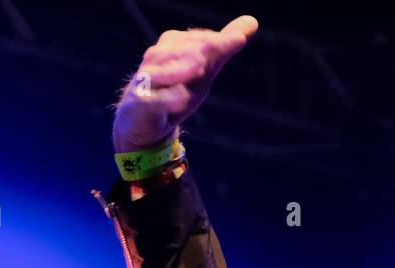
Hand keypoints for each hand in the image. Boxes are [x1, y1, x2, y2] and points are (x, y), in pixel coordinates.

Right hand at [112, 15, 258, 152]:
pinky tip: (182, 97)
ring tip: (200, 68)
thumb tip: (252, 21)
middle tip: (219, 54)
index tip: (240, 39)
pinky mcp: (142, 102)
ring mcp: (148, 79)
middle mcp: (158, 57)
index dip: (222, 43)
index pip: (202, 40)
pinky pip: (158, 98)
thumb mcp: (204, 69)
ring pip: (168, 71)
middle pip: (185, 51)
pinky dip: (171, 98)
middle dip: (203, 51)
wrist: (144, 120)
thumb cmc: (176, 89)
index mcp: (173, 45)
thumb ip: (224, 46)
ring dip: (183, 71)